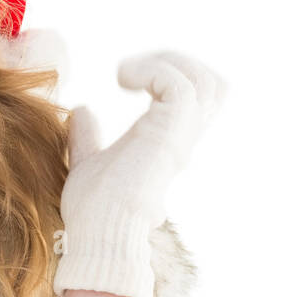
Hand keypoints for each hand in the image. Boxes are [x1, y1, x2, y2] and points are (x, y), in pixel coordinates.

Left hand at [53, 50, 225, 296]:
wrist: (97, 233)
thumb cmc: (92, 210)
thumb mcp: (86, 162)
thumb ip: (86, 138)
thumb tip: (82, 110)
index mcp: (166, 143)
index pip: (198, 99)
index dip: (169, 74)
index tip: (125, 76)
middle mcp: (180, 139)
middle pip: (214, 87)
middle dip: (177, 62)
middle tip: (134, 68)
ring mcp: (178, 138)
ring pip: (206, 83)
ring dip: (167, 63)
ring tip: (128, 71)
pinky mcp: (168, 136)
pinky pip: (180, 86)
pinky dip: (154, 70)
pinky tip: (122, 78)